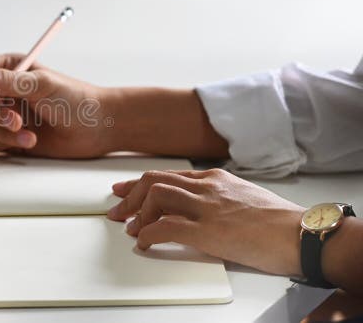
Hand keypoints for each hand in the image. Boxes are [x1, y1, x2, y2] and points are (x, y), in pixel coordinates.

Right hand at [0, 53, 228, 159]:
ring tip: (30, 137)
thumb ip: (10, 81)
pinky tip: (28, 143)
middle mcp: (4, 91)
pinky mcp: (9, 138)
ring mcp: (6, 115)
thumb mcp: (43, 85)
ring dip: (3, 134)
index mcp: (10, 68)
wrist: (97, 127)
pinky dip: (4, 146)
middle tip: (17, 120)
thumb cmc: (76, 99)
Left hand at [107, 168, 304, 275]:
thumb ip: (219, 198)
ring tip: (130, 228)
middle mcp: (207, 187)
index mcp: (215, 178)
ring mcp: (206, 207)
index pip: (168, 174)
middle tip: (116, 210)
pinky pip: (165, 227)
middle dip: (129, 194)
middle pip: (154, 180)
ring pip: (156, 195)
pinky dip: (148, 234)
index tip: (124, 190)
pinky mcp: (207, 230)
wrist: (301, 233)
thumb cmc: (278, 221)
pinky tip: (143, 241)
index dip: (141, 183)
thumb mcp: (243, 197)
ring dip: (136, 212)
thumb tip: (199, 209)